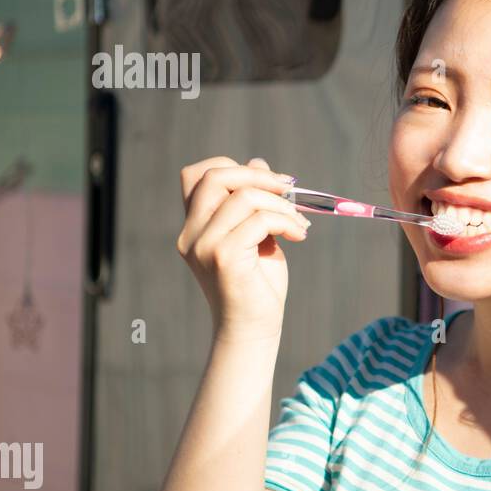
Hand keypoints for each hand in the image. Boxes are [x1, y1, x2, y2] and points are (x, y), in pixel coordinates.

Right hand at [175, 156, 309, 340]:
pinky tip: (299, 236)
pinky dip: (286, 222)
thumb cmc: (258, 283)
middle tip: (290, 192)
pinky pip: (259, 221)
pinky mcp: (224, 258)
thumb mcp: (256, 234)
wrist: (253, 328)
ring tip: (298, 224)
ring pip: (244, 197)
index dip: (234, 167)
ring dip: (281, 205)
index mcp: (194, 225)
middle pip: (215, 176)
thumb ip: (252, 202)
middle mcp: (191, 233)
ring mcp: (204, 245)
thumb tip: (257, 162)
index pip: (197, 175)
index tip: (271, 183)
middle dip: (259, 176)